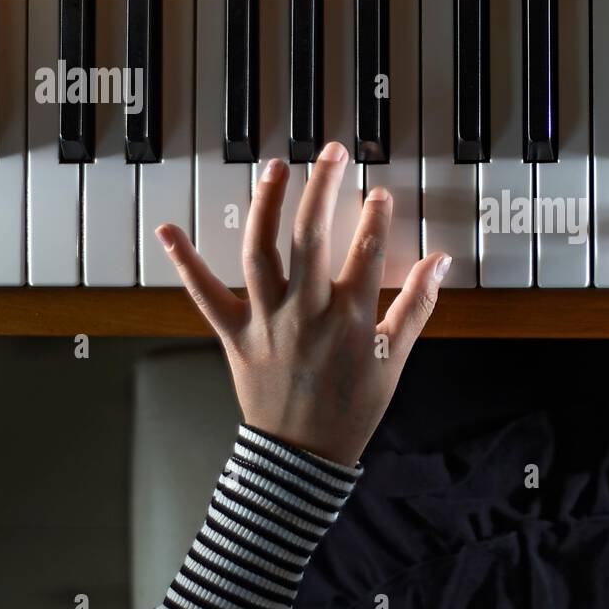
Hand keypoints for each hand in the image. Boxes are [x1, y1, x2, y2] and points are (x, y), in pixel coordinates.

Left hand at [156, 141, 450, 466]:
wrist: (304, 457)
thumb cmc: (352, 408)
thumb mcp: (394, 358)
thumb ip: (416, 305)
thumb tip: (439, 262)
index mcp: (349, 317)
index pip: (367, 251)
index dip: (376, 216)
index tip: (381, 192)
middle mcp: (305, 311)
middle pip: (311, 236)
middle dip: (323, 188)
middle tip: (333, 152)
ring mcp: (266, 321)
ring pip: (260, 252)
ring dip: (266, 205)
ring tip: (276, 167)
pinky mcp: (234, 335)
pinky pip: (205, 295)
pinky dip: (185, 263)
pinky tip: (168, 232)